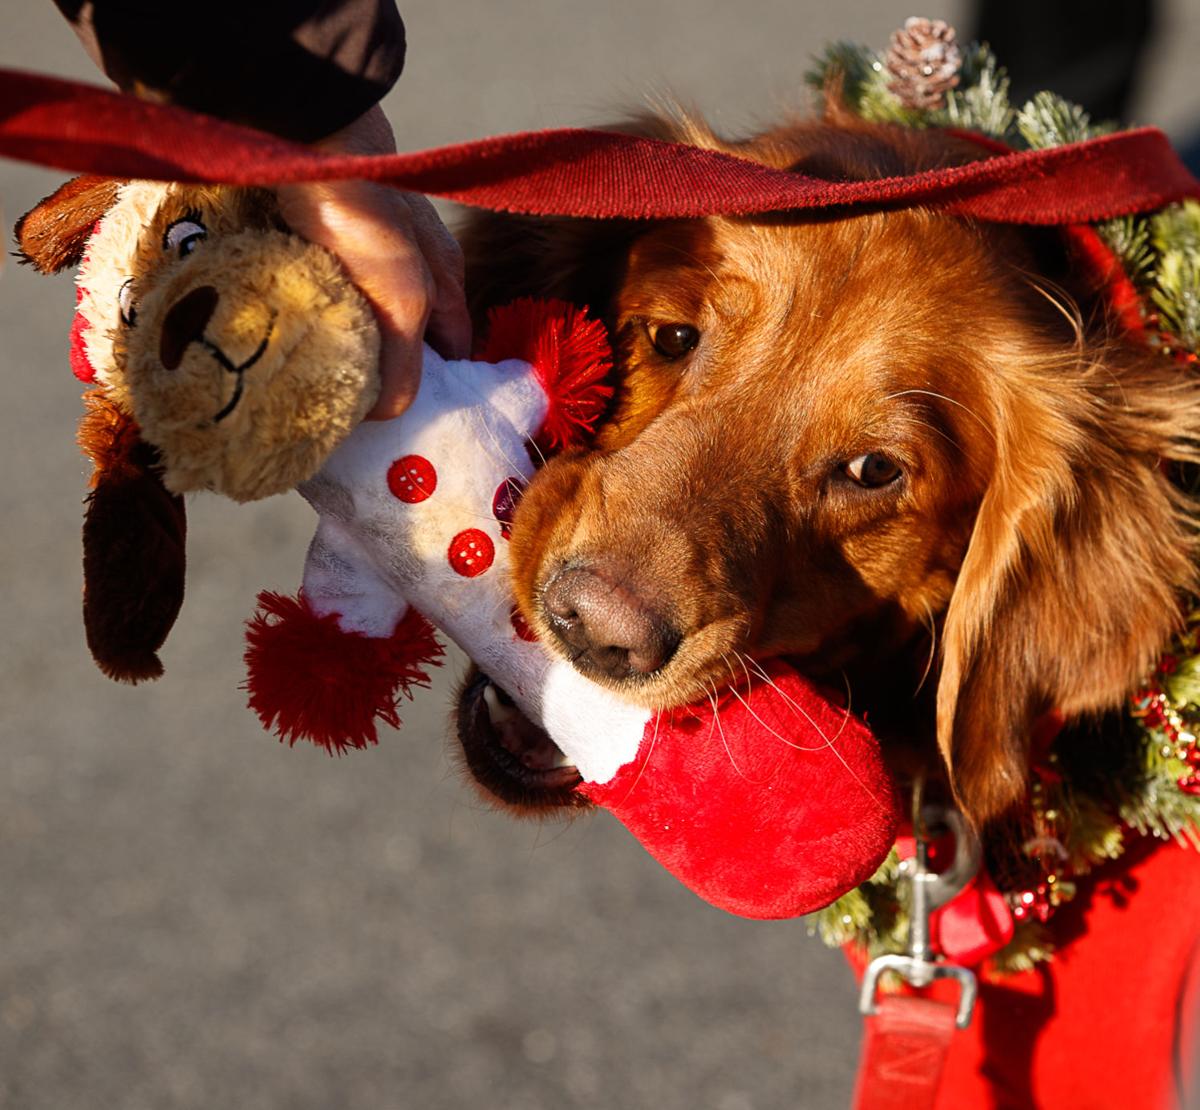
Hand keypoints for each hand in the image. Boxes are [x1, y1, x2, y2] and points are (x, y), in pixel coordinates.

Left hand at [276, 105, 470, 419]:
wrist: (307, 138)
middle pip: (402, 335)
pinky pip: (315, 292)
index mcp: (444, 280)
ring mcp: (360, 251)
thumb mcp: (402, 301)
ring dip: (338, 346)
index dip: (440, 390)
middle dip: (381, 370)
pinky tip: (285, 338)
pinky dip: (304, 316)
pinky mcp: (315, 238)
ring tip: (312, 383)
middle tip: (351, 410)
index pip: (455, 353)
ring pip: (356, 317)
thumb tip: (387, 415)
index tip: (409, 426)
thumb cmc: (370, 216)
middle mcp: (408, 267)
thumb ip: (403, 362)